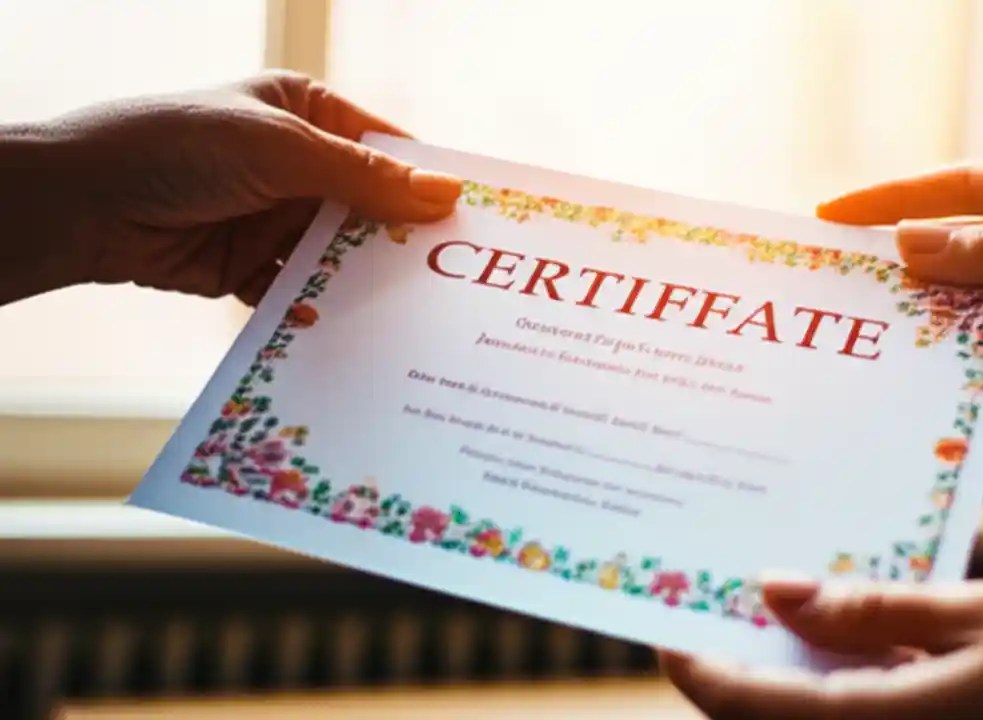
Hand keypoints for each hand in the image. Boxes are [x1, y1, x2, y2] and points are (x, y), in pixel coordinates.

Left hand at [0, 70, 459, 306]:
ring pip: (341, 253)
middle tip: (456, 277)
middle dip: (404, 239)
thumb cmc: (178, 147)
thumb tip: (446, 192)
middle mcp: (298, 164)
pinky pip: (304, 288)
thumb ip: (365, 177)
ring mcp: (275, 216)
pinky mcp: (252, 265)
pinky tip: (350, 327)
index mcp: (308, 112)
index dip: (432, 182)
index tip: (478, 219)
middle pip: (371, 206)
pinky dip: (321, 306)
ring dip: (364, 278)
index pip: (388, 147)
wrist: (84, 205)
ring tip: (415, 312)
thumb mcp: (283, 150)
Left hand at [662, 579, 982, 719]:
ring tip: (766, 593)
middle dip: (731, 661)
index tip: (659, 619)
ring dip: (780, 667)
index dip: (695, 667)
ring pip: (812, 717)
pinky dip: (834, 675)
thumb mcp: (981, 614)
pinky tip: (840, 622)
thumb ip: (874, 608)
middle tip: (708, 589)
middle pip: (769, 718)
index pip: (750, 708)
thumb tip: (778, 590)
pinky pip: (857, 715)